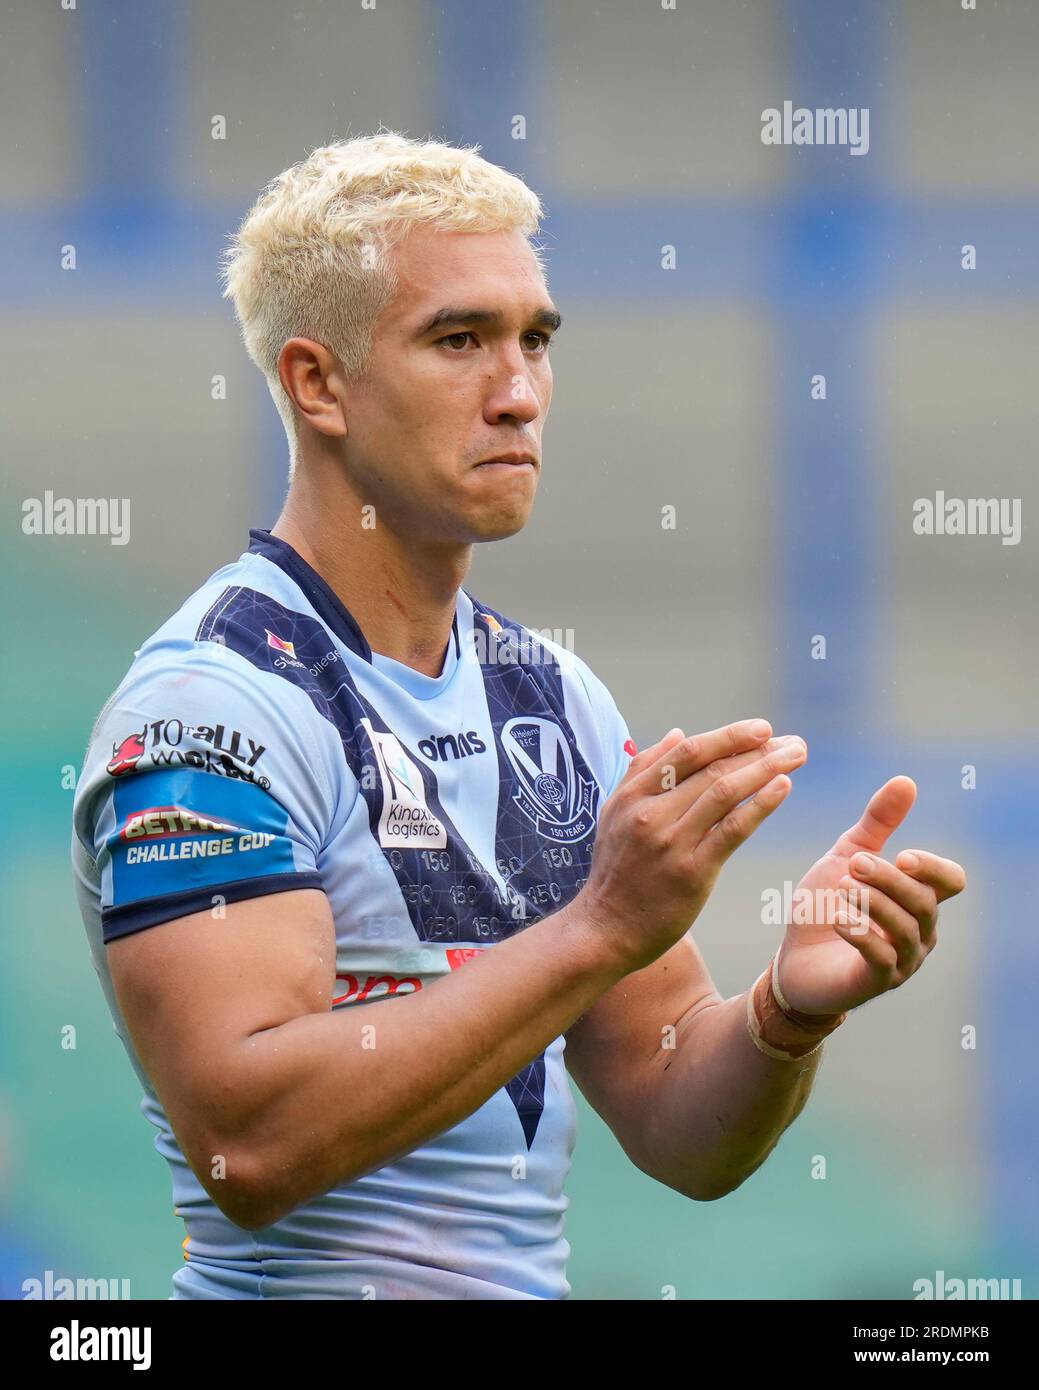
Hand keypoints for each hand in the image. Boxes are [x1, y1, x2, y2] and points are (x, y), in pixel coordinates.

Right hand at [576, 719, 807, 974]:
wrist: (606, 929)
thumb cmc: (616, 871)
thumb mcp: (615, 813)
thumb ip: (643, 771)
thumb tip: (678, 734)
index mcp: (633, 795)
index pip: (688, 753)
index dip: (728, 736)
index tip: (762, 728)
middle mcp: (651, 813)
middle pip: (712, 768)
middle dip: (758, 750)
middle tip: (794, 742)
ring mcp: (671, 843)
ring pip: (724, 792)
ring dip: (766, 769)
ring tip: (797, 757)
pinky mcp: (691, 873)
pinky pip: (731, 830)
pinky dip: (760, 805)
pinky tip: (783, 787)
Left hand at [776, 776, 966, 1014]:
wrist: (792, 960)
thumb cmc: (826, 905)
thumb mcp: (847, 856)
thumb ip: (878, 822)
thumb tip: (906, 780)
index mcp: (917, 898)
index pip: (951, 881)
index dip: (933, 867)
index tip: (901, 854)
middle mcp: (919, 930)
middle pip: (924, 901)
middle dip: (890, 879)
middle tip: (855, 863)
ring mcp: (902, 959)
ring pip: (906, 929)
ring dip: (874, 903)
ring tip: (843, 887)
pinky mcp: (876, 981)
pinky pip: (881, 958)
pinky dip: (861, 934)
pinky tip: (838, 917)